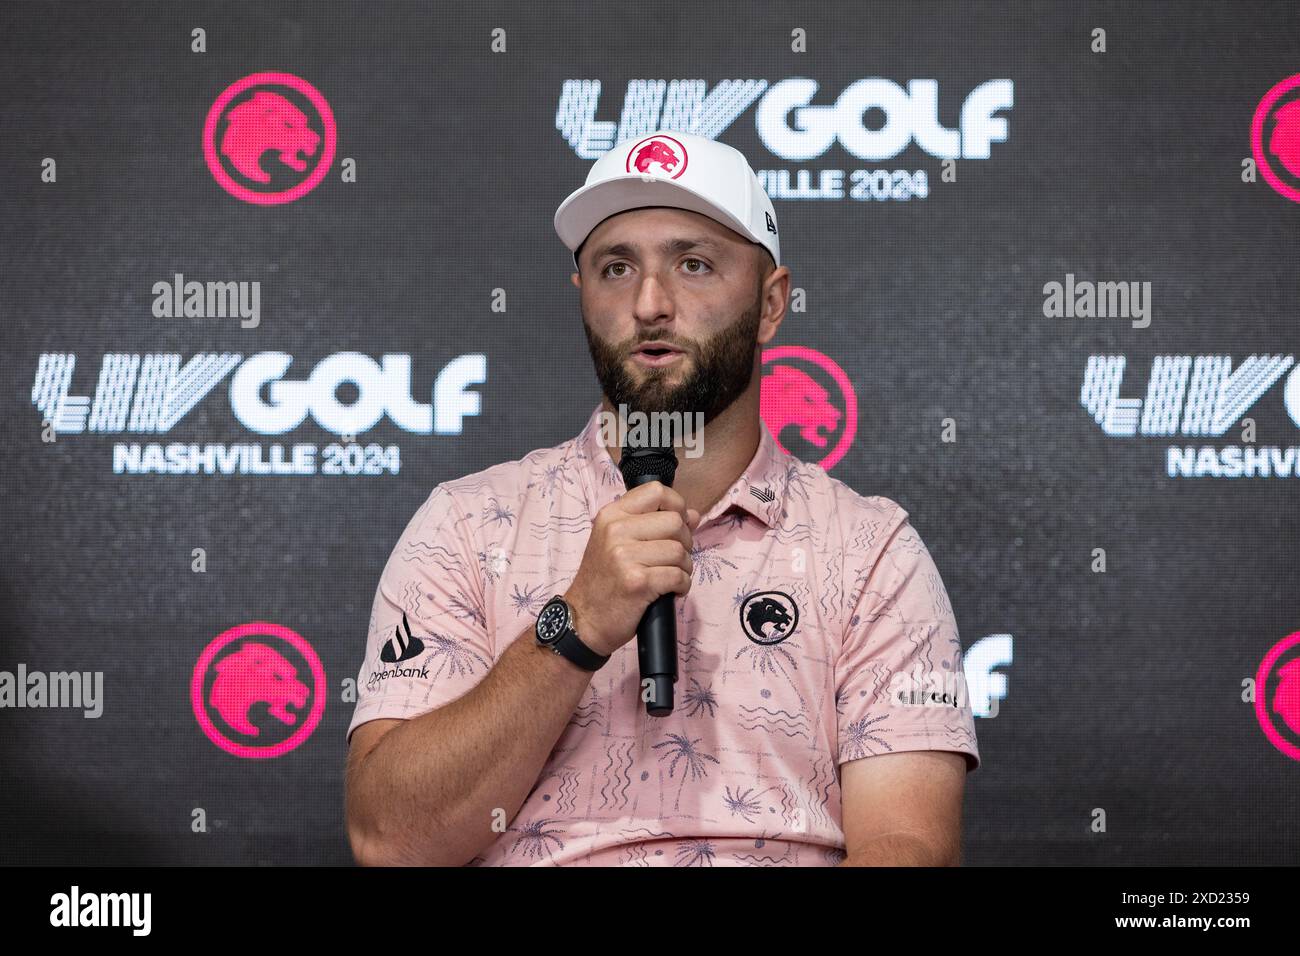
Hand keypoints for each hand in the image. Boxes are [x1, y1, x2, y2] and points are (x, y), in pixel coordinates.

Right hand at [564, 481, 699, 656]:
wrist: (583, 619)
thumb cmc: (604, 581)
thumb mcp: (618, 543)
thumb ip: (653, 524)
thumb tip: (692, 515)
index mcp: (611, 515)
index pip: (656, 491)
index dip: (676, 505)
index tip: (676, 524)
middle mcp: (616, 530)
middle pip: (675, 522)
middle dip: (685, 542)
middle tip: (673, 559)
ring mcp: (625, 556)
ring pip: (680, 551)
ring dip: (684, 568)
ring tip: (669, 577)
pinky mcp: (637, 582)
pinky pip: (678, 576)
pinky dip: (682, 586)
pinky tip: (670, 591)